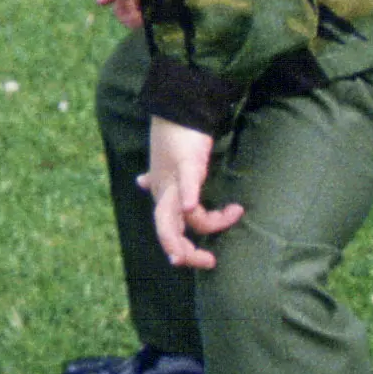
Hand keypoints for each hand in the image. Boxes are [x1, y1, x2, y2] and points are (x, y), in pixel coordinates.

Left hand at [142, 119, 239, 273]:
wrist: (176, 112)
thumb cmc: (171, 140)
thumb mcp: (163, 165)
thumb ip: (157, 179)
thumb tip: (140, 181)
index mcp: (162, 195)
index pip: (167, 230)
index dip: (177, 248)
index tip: (197, 261)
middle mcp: (163, 191)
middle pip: (167, 230)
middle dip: (185, 251)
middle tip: (210, 261)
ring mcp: (173, 178)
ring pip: (178, 214)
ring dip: (203, 226)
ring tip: (232, 216)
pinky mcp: (186, 162)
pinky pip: (186, 182)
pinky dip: (188, 195)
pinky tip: (191, 206)